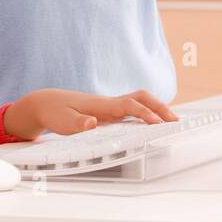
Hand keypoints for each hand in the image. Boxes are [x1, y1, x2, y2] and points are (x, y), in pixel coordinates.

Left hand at [2, 88, 178, 140]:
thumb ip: (77, 123)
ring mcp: (110, 106)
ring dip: (157, 108)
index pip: (129, 105)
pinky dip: (147, 113)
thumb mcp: (61, 121)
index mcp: (101, 105)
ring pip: (139, 101)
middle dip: (160, 107)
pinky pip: (133, 108)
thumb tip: (93, 123)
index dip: (145, 114)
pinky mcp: (109, 111)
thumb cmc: (54, 112)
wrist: (45, 103)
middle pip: (142, 97)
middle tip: (176, 121)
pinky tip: (153, 124)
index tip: (158, 124)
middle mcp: (109, 103)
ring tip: (172, 123)